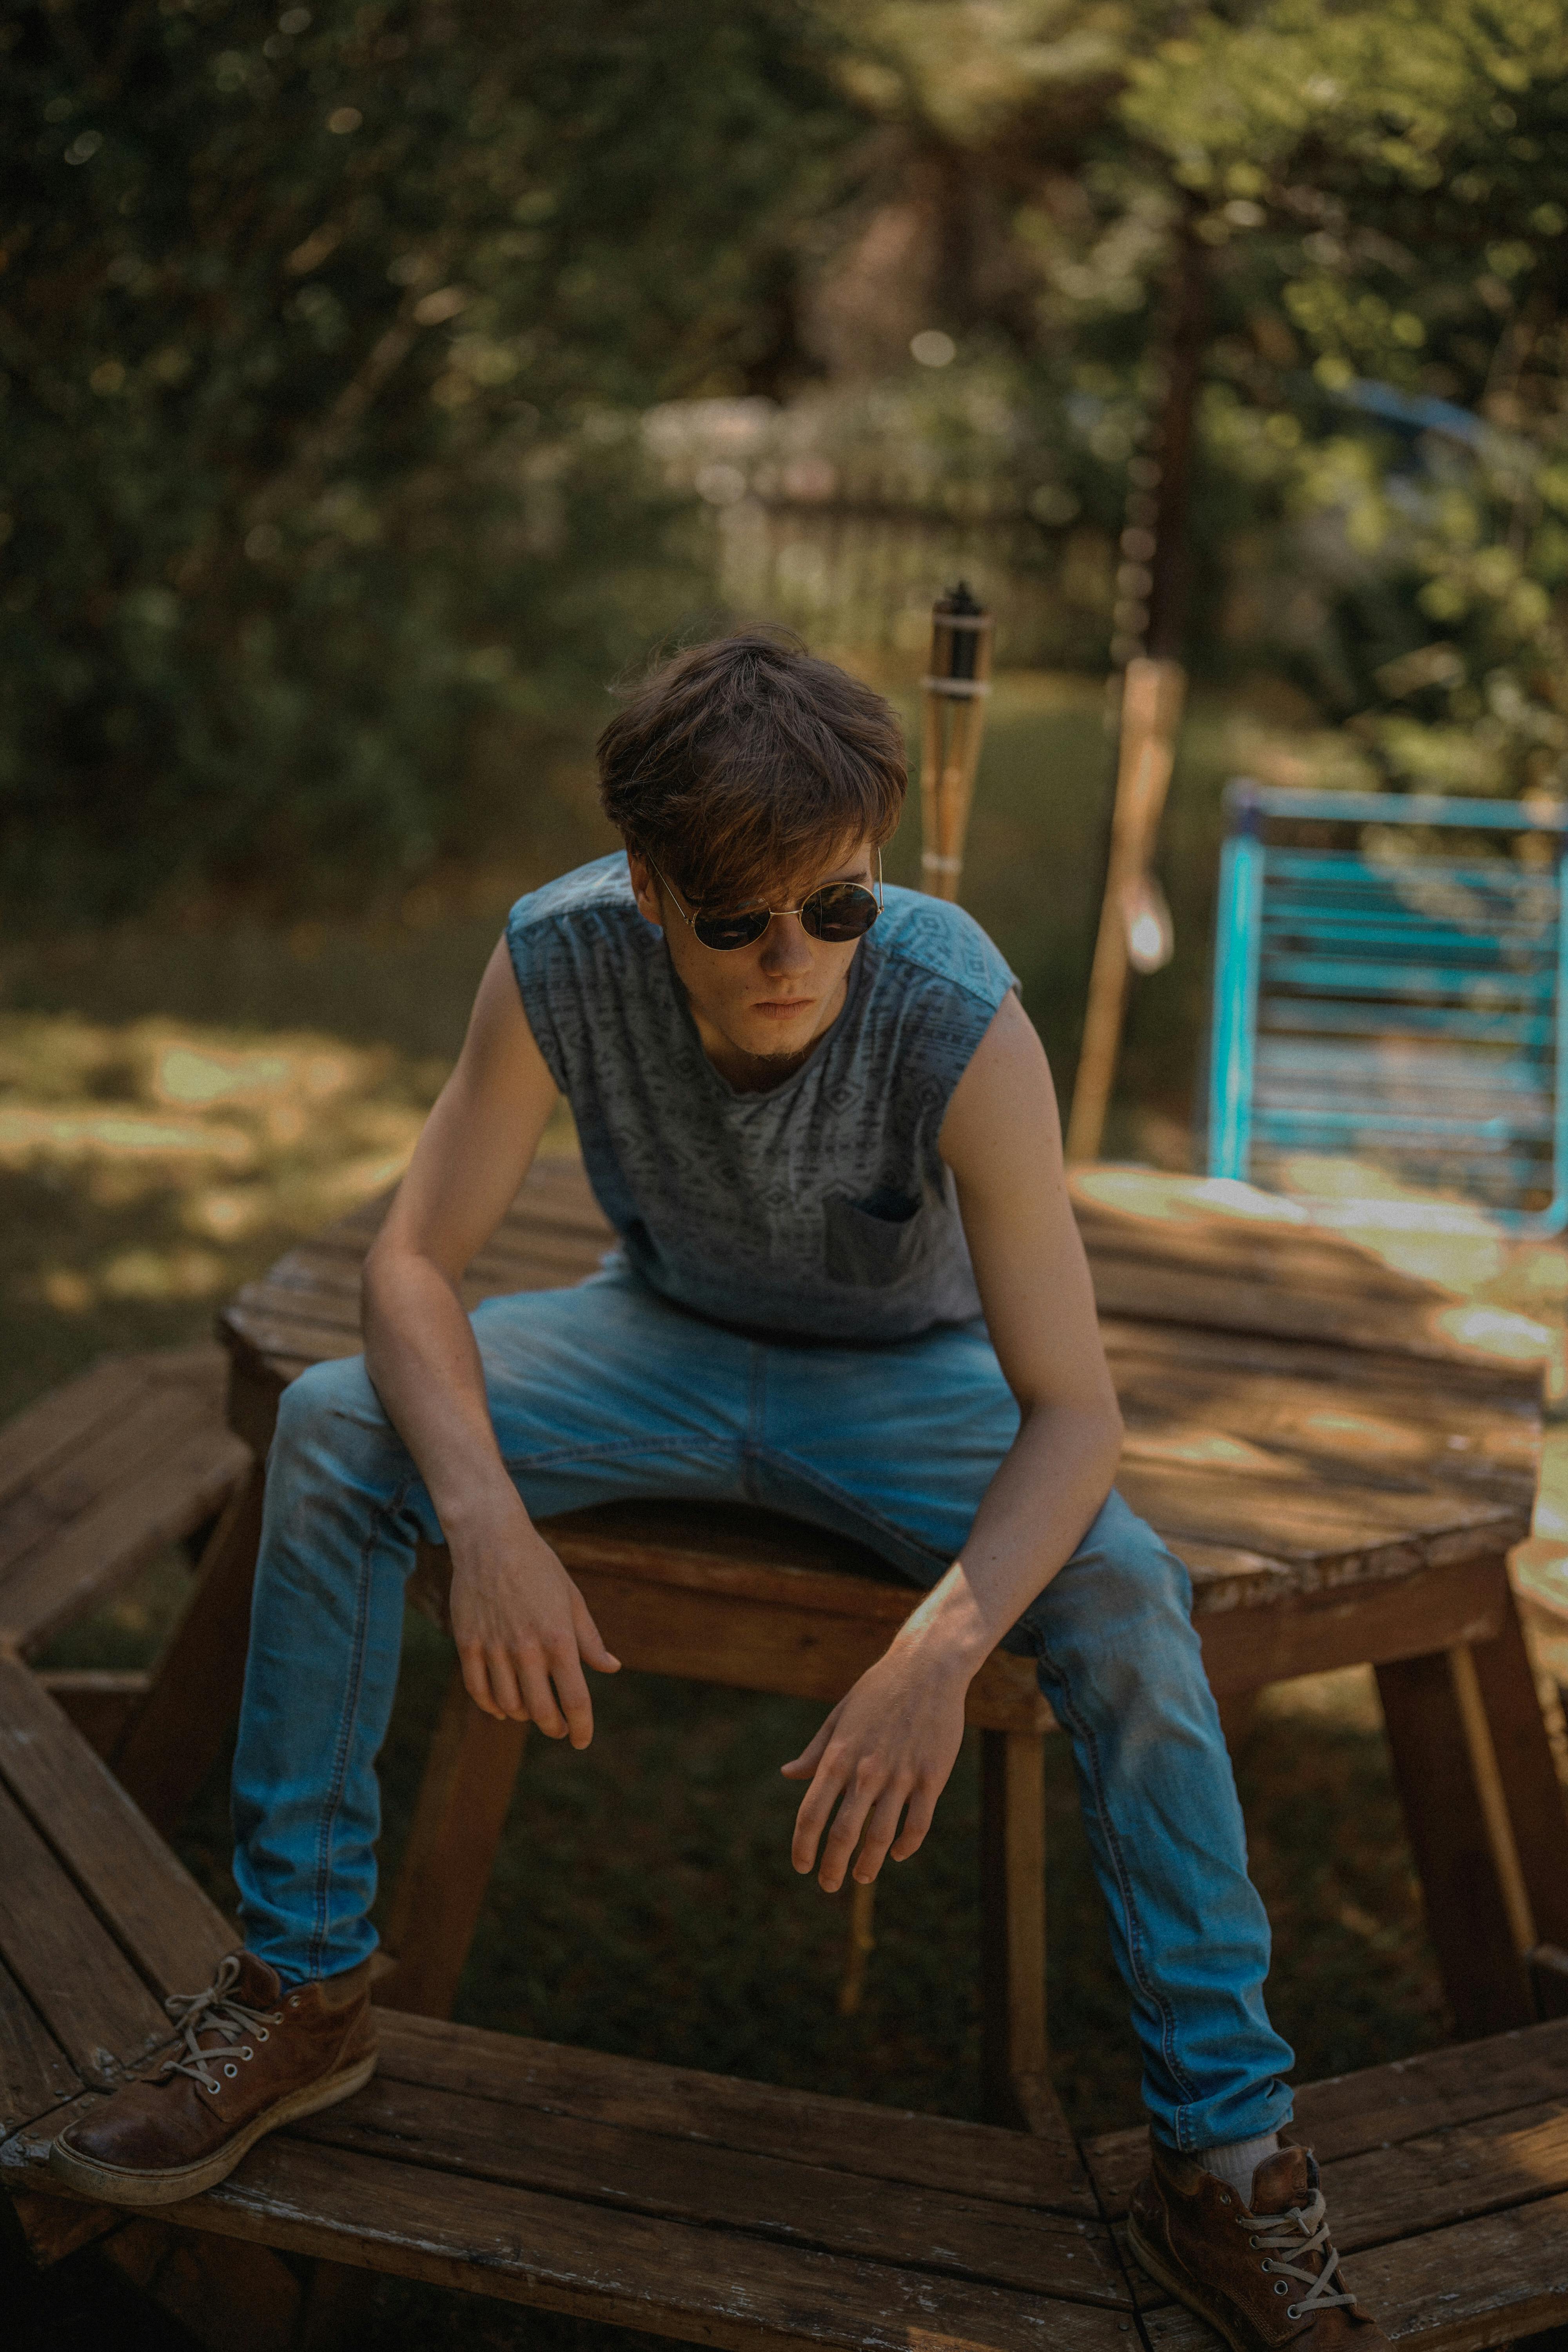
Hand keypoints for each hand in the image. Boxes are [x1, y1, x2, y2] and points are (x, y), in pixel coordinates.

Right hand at [446, 1489, 618, 1743]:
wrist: (490, 1539)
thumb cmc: (539, 1566)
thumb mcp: (572, 1599)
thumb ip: (590, 1639)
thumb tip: (612, 1668)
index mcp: (558, 1638)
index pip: (574, 1700)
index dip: (582, 1728)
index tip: (582, 1741)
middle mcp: (526, 1649)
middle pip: (541, 1711)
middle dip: (554, 1727)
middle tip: (560, 1729)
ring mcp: (494, 1648)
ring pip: (509, 1705)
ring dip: (524, 1716)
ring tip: (534, 1712)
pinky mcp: (467, 1643)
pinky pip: (478, 1689)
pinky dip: (492, 1706)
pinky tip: (502, 1708)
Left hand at [780, 1635, 967, 1891]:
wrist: (927, 1667)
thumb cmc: (879, 1690)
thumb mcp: (840, 1717)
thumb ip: (816, 1752)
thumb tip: (788, 1774)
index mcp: (838, 1755)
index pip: (812, 1812)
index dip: (803, 1845)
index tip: (801, 1865)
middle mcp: (866, 1770)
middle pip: (843, 1833)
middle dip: (832, 1866)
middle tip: (828, 1885)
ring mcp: (901, 1774)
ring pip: (881, 1835)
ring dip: (868, 1864)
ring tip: (862, 1877)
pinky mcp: (932, 1776)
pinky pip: (917, 1823)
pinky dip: (905, 1845)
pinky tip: (896, 1854)